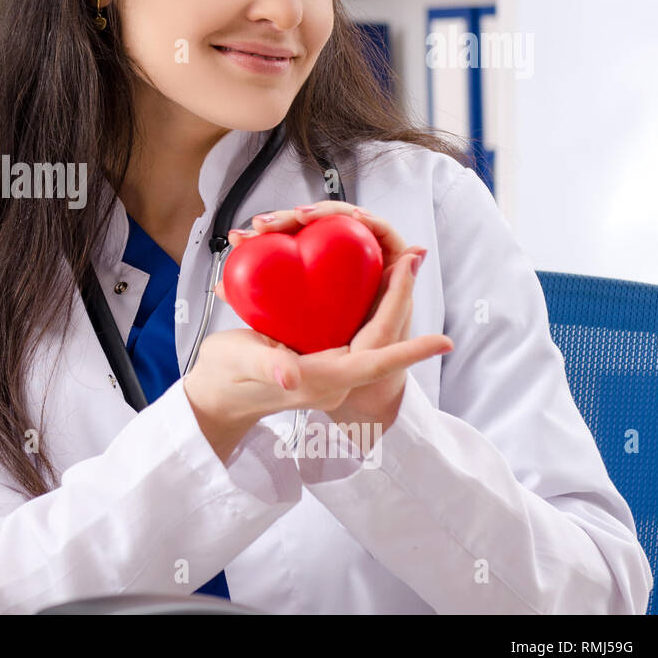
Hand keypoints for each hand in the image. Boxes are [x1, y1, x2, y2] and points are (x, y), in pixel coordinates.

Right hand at [214, 200, 451, 432]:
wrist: (214, 397)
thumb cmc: (224, 380)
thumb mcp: (242, 364)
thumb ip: (267, 366)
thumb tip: (291, 375)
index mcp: (322, 381)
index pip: (375, 364)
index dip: (409, 351)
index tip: (443, 340)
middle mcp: (333, 378)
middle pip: (379, 341)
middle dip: (397, 300)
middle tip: (412, 260)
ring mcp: (328, 369)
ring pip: (367, 334)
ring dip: (384, 299)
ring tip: (398, 263)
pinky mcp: (319, 358)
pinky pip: (348, 330)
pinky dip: (356, 301)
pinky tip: (357, 278)